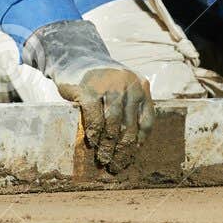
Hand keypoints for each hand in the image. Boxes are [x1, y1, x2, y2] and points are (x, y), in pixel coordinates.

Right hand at [23, 20, 154, 171]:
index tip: (130, 158)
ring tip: (103, 159)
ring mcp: (109, 84)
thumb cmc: (101, 82)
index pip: (147, 121)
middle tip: (115, 165)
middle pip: (130, 126)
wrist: (76, 57)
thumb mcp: (122, 90)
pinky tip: (92, 143)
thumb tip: (130, 147)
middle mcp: (129, 84)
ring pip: (113, 124)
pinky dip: (94, 133)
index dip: (138, 143)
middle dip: (122, 150)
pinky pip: (95, 117)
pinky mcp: (89, 88)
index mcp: (142, 86)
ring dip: (108, 146)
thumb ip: (129, 110)